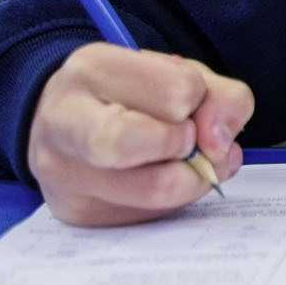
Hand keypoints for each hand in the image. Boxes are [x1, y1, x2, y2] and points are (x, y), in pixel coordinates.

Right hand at [27, 43, 250, 224]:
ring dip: (190, 178)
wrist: (70, 120)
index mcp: (92, 69)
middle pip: (128, 143)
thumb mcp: (184, 74)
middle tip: (188, 139)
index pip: (172, 90)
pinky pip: (148, 215)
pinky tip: (160, 177)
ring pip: (150, 190)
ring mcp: (64, 174)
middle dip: (182, 144)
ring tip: (187, 162)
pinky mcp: (77, 211)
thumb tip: (220, 146)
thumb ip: (222, 98)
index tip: (191, 102)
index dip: (198, 100)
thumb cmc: (133, 92)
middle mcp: (64, 121)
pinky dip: (173, 199)